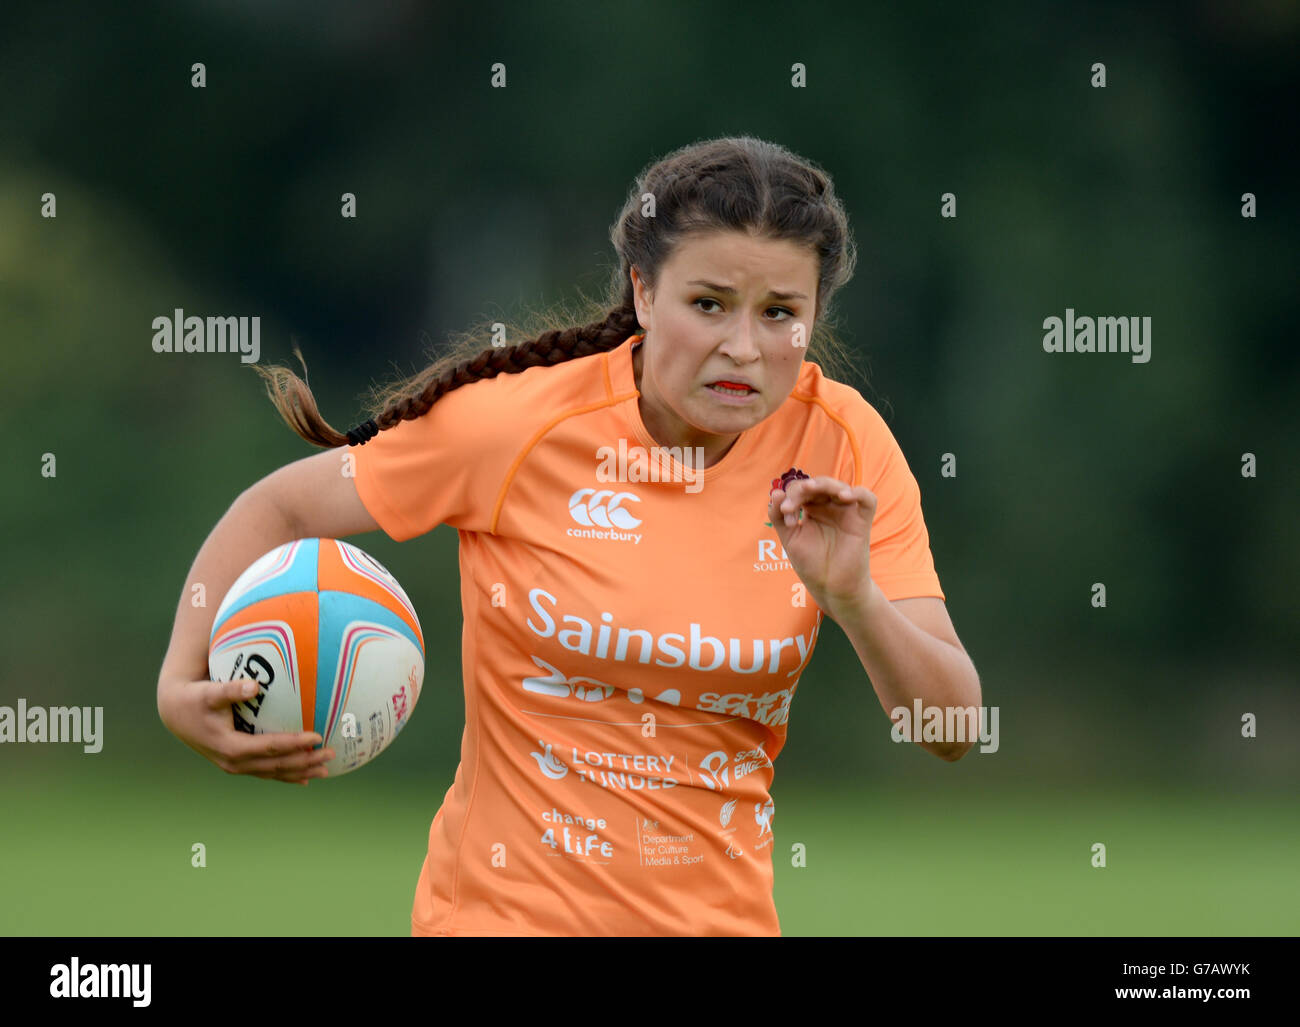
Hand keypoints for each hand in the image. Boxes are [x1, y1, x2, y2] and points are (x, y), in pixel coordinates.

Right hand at [157, 676, 333, 784]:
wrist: (176, 713)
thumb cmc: (196, 698)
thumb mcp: (210, 692)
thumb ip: (232, 690)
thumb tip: (254, 685)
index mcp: (231, 747)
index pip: (270, 748)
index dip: (295, 744)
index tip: (317, 737)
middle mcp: (234, 762)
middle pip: (277, 765)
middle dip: (305, 761)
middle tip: (331, 753)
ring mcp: (236, 766)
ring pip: (274, 772)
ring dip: (300, 771)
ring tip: (326, 769)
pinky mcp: (237, 764)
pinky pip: (267, 772)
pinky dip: (286, 775)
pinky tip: (305, 778)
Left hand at [766, 475, 876, 614]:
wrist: (830, 588)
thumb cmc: (812, 564)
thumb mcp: (790, 538)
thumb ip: (779, 517)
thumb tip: (775, 493)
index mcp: (813, 509)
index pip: (801, 491)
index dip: (791, 497)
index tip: (785, 516)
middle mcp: (830, 508)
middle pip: (819, 485)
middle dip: (802, 490)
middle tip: (790, 506)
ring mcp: (847, 513)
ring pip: (840, 487)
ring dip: (824, 484)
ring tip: (809, 489)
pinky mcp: (862, 522)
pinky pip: (867, 499)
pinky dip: (858, 493)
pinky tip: (843, 496)